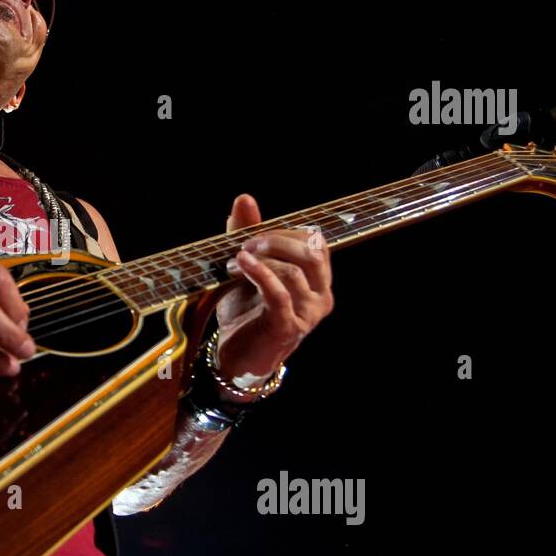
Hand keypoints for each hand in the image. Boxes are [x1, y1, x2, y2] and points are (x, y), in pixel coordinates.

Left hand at [214, 193, 333, 381]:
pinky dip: (259, 273)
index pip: (314, 241)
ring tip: (234, 264)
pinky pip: (279, 293)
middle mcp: (321, 296)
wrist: (236, 357)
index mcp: (317, 279)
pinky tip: (240, 264)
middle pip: (312, 251)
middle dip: (276, 240)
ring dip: (260, 260)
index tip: (251, 236)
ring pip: (294, 271)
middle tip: (245, 245)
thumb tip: (244, 199)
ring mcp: (307, 314)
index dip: (284, 231)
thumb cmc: (246, 311)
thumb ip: (248, 234)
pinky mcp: (288, 328)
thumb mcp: (247, 268)